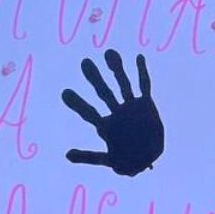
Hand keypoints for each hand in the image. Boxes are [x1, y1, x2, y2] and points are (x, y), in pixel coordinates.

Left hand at [61, 49, 165, 176]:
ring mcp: (131, 107)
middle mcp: (117, 113)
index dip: (77, 104)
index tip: (65, 93)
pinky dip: (142, 72)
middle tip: (85, 63)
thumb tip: (67, 154)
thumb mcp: (108, 160)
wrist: (149, 158)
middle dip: (95, 78)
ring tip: (109, 52)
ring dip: (117, 69)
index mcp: (106, 125)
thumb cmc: (128, 161)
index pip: (88, 112)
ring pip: (123, 84)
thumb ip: (89, 157)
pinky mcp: (146, 105)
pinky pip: (144, 85)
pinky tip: (138, 58)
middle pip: (104, 92)